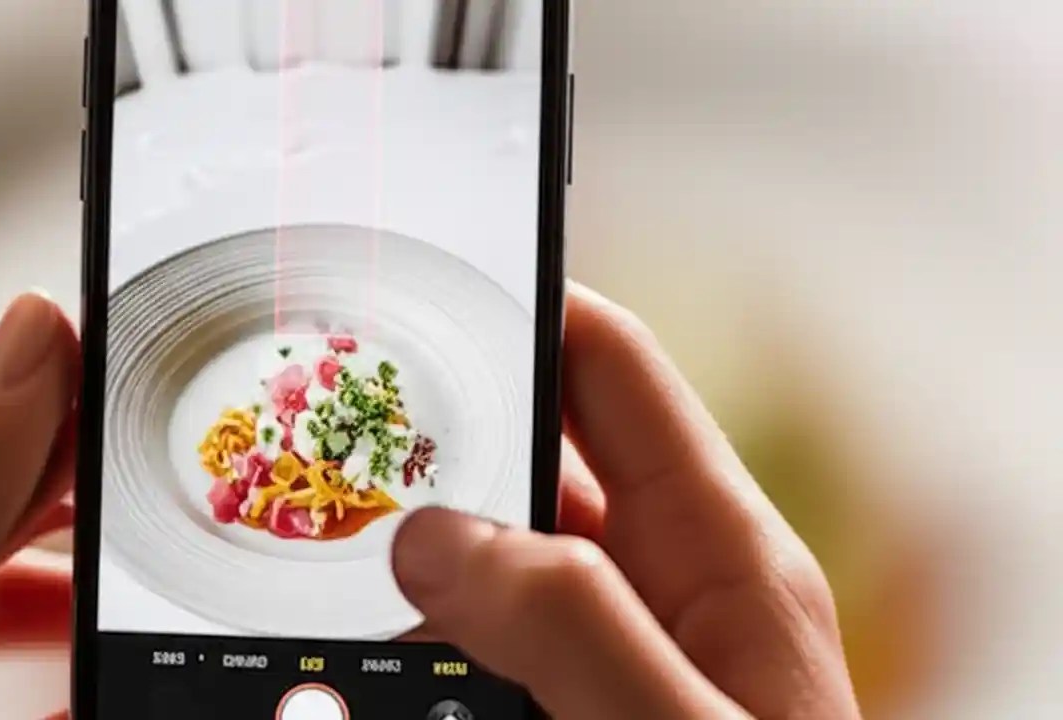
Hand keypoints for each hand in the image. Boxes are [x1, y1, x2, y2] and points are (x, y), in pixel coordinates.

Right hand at [392, 284, 861, 718]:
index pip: (618, 373)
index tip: (430, 278)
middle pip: (539, 461)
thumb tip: (437, 538)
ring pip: (500, 555)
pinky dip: (428, 622)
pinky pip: (490, 632)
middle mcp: (671, 585)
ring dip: (424, 545)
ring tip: (343, 538)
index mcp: (725, 554)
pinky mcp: (581, 698)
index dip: (531, 303)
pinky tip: (382, 635)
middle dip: (446, 437)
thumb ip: (572, 626)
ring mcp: (623, 645)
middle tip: (346, 429)